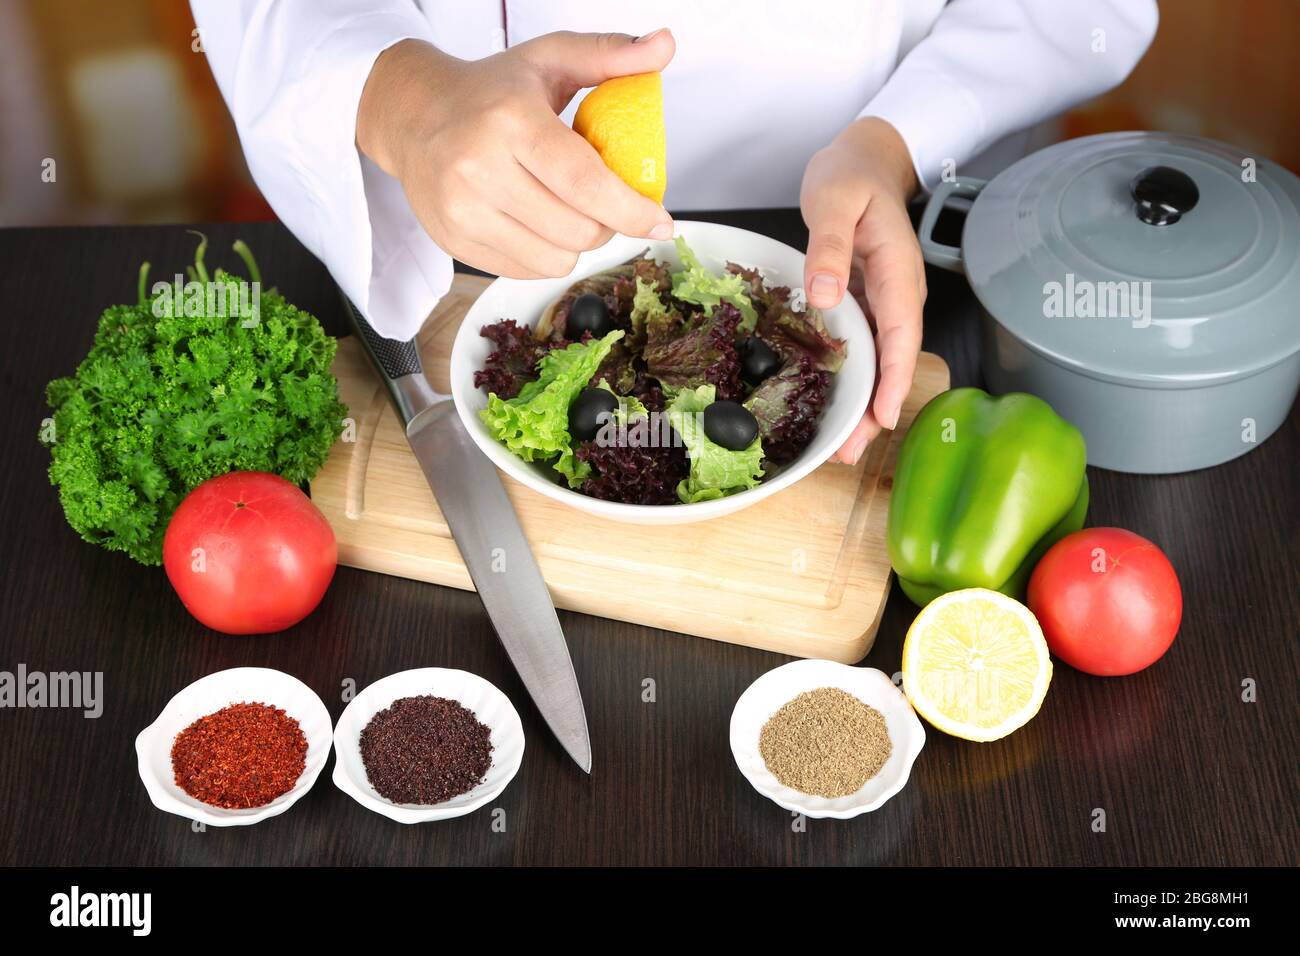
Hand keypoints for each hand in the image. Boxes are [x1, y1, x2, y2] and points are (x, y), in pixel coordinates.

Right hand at [356, 31, 675, 278]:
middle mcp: (479, 168)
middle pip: (577, 230)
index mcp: (510, 120)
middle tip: (605, 202)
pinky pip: (526, 271)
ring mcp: (462, 210)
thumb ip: (610, 54)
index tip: (660, 222)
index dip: (630, 210)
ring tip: (568, 210)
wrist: (413, 114)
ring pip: (555, 260)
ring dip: (577, 243)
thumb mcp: (549, 59)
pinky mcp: (454, 241)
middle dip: (607, 224)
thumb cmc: (490, 90)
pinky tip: (537, 222)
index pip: (584, 182)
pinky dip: (545, 255)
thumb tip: (664, 46)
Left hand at [799, 117, 923, 464]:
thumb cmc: (851, 174)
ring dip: (863, 403)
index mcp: (897, 270)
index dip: (893, 378)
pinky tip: (833, 404)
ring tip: (842, 446)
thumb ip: (829, 245)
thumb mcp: (833, 199)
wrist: (864, 160)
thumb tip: (826, 293)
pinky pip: (863, 348)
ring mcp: (883, 302)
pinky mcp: (866, 304)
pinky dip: (851, 378)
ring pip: (878, 361)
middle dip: (875, 409)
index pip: (901, 332)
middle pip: (893, 360)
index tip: (881, 415)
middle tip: (849, 452)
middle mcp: (897, 293)